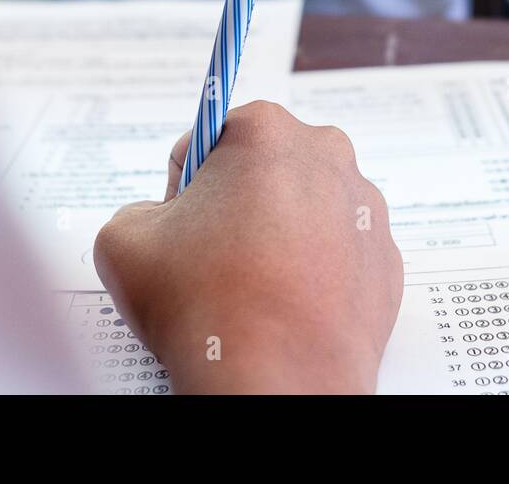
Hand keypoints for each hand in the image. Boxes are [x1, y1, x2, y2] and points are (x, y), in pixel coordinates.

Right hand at [93, 101, 402, 393]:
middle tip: (214, 260)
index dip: (185, 188)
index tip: (185, 227)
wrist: (278, 379)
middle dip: (237, 205)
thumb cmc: (203, 302)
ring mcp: (365, 207)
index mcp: (265, 130)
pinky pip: (337, 251)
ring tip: (252, 288)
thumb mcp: (123, 240)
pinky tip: (288, 304)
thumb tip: (160, 220)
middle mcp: (327, 154)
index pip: (207, 142)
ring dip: (278, 236)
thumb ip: (138, 209)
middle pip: (263, 170)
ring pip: (303, 209)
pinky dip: (313, 270)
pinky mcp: (385, 257)